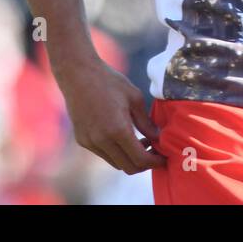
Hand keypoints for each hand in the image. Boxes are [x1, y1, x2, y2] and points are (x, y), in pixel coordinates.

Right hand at [56, 57, 164, 173]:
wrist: (78, 74)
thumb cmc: (110, 82)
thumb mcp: (135, 98)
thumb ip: (146, 123)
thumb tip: (158, 139)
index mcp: (118, 129)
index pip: (140, 159)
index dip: (155, 162)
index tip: (164, 157)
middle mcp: (102, 141)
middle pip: (128, 167)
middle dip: (145, 164)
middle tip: (156, 152)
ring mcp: (90, 142)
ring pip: (116, 163)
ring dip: (130, 159)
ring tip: (142, 142)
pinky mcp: (82, 140)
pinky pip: (104, 154)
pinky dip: (117, 152)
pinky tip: (124, 137)